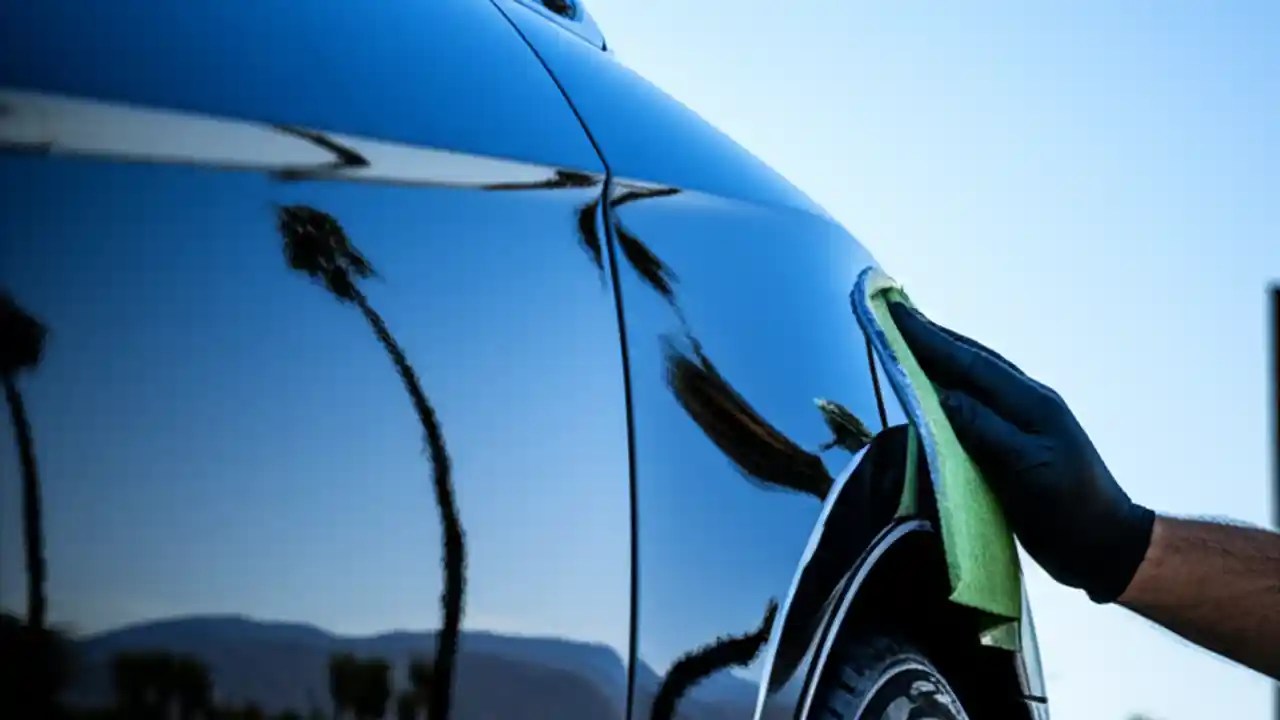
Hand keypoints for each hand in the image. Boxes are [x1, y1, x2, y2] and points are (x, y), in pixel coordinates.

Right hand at [887, 302, 1154, 602]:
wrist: (1106, 545)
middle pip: (972, 359)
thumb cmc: (1070, 510)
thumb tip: (941, 394)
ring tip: (910, 338)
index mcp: (1030, 402)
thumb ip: (985, 428)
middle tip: (894, 313)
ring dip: (942, 355)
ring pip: (976, 376)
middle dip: (932, 336)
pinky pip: (977, 401)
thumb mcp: (1027, 469)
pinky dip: (952, 385)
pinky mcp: (1018, 440)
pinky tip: (937, 386)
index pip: (969, 362)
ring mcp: (1024, 419)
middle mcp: (1026, 401)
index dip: (928, 338)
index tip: (893, 311)